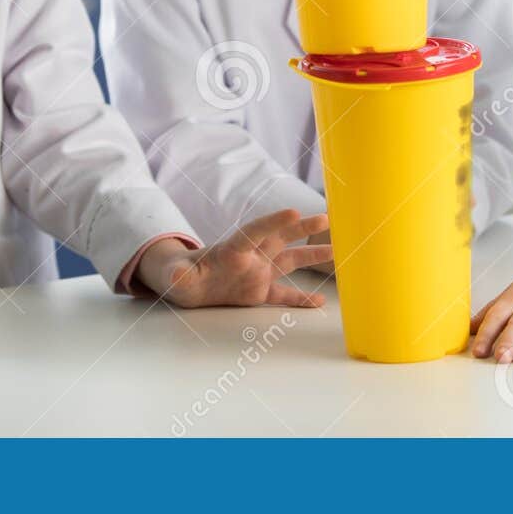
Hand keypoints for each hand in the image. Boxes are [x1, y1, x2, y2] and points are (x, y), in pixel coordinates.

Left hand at [138, 209, 331, 307]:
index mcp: (232, 249)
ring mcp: (259, 273)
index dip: (273, 222)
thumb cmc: (182, 276)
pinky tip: (320, 302)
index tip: (294, 212)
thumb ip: (179, 275)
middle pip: (280, 238)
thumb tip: (176, 276)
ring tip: (336, 250)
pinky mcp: (260, 292)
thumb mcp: (177, 276)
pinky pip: (284, 295)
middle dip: (301, 228)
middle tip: (325, 217)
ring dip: (311, 256)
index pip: (255, 232)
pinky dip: (301, 298)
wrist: (189, 286)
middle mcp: (252, 257)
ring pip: (290, 261)